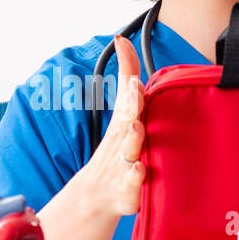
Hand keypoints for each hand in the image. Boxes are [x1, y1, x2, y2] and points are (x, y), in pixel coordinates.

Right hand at [78, 35, 145, 217]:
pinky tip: (140, 169)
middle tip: (133, 83)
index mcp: (124, 120)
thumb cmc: (118, 155)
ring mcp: (124, 161)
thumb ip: (132, 94)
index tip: (122, 42)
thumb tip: (133, 63)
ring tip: (136, 125)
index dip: (126, 65)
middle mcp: (123, 138)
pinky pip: (132, 180)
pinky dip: (135, 175)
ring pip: (130, 148)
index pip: (126, 88)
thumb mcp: (126, 123)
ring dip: (134, 136)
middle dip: (131, 99)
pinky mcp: (128, 187)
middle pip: (126, 115)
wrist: (97, 197)